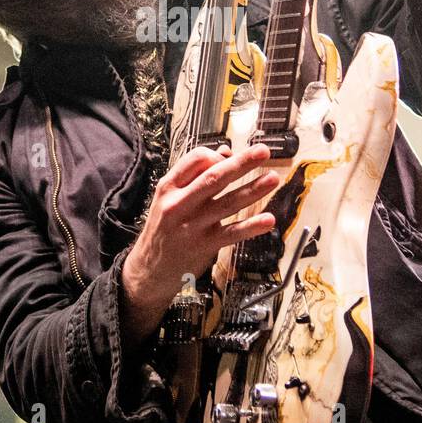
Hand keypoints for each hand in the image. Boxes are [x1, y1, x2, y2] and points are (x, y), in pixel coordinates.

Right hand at [120, 143, 277, 348]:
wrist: (149, 269)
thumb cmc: (164, 228)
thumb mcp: (170, 198)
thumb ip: (195, 176)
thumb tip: (225, 153)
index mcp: (169, 187)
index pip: (195, 160)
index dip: (218, 155)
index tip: (233, 155)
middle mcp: (179, 204)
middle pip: (214, 178)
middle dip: (241, 163)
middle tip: (263, 152)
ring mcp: (192, 226)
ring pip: (226, 204)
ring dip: (252, 190)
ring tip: (272, 178)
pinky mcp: (204, 246)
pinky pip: (232, 233)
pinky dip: (251, 226)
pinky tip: (268, 220)